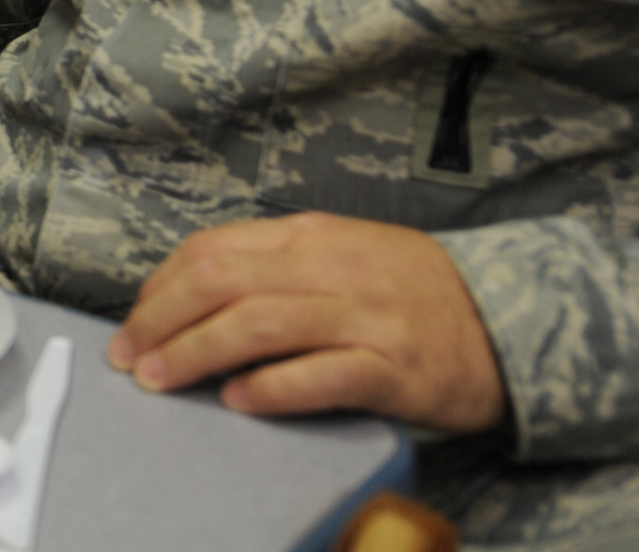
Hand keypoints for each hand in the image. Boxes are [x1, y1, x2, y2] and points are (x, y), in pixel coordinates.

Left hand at [109, 212, 507, 433]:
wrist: (512, 320)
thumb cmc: (415, 293)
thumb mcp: (344, 256)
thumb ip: (279, 268)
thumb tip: (198, 297)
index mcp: (311, 236)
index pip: (213, 249)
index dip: (161, 286)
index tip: (134, 320)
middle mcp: (330, 267)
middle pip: (221, 281)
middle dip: (160, 319)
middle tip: (127, 357)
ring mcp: (364, 315)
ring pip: (258, 324)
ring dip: (196, 352)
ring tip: (158, 380)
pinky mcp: (395, 367)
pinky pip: (323, 374)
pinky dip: (274, 387)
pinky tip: (240, 402)